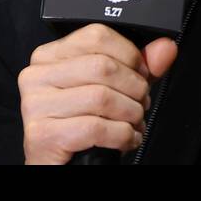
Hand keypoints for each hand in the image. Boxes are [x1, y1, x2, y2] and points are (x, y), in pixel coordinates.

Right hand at [19, 24, 176, 164]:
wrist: (58, 164)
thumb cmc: (81, 122)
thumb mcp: (112, 88)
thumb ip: (138, 66)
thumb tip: (165, 48)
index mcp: (50, 55)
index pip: (97, 35)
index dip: (129, 55)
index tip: (141, 73)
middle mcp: (36, 76)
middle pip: (102, 66)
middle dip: (134, 88)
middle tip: (140, 103)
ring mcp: (35, 105)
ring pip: (102, 97)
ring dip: (130, 114)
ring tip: (134, 122)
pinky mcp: (42, 134)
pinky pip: (95, 127)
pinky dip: (121, 135)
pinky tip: (125, 139)